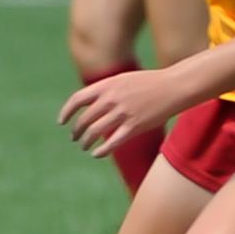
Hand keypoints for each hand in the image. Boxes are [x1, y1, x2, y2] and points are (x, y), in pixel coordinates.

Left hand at [60, 67, 188, 156]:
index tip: (62, 122)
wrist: (172, 87)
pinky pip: (112, 142)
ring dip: (86, 142)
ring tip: (84, 146)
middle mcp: (111, 99)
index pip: (77, 100)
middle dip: (76, 131)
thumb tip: (89, 104)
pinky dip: (102, 150)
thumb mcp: (122, 79)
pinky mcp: (134, 126)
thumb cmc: (148, 83)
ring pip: (95, 132)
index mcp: (106, 85)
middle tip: (75, 138)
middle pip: (84, 119)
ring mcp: (122, 113)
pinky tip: (97, 154)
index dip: (66, 112)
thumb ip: (105, 90)